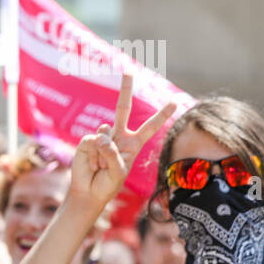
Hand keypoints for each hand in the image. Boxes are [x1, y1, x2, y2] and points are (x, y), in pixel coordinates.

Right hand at [69, 72, 177, 208]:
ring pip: (107, 133)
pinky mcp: (88, 140)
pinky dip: (94, 154)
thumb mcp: (118, 172)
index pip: (150, 127)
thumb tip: (102, 135)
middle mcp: (118, 136)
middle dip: (125, 89)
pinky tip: (93, 163)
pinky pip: (93, 140)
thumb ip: (112, 154)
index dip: (161, 115)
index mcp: (133, 144)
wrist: (89, 192)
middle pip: (121, 108)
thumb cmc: (108, 184)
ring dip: (105, 153)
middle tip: (128, 71)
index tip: (175, 102)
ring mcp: (102, 136)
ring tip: (102, 166)